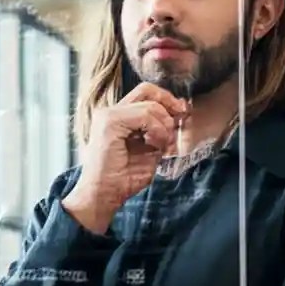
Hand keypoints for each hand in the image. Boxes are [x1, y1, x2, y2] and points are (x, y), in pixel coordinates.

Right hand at [63, 82, 187, 233]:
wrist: (103, 195)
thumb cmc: (123, 179)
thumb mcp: (150, 151)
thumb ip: (161, 133)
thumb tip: (179, 116)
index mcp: (118, 117)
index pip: (146, 95)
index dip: (167, 100)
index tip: (182, 115)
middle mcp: (110, 112)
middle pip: (147, 90)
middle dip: (169, 103)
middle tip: (180, 121)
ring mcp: (108, 115)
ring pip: (150, 105)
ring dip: (164, 125)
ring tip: (163, 145)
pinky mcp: (110, 123)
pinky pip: (145, 115)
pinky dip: (157, 130)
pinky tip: (155, 145)